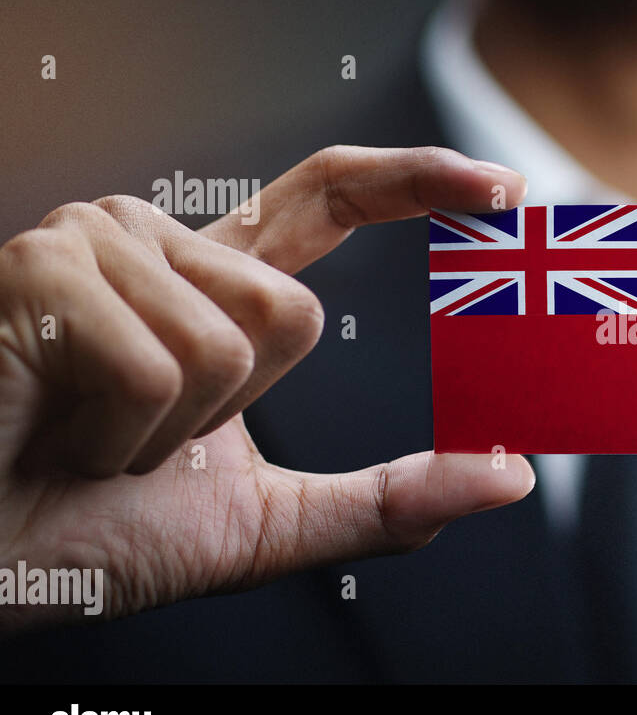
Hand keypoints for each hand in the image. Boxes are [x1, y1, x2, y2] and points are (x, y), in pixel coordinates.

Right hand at [0, 146, 533, 633]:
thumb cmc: (89, 532)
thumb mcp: (267, 523)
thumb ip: (387, 500)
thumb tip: (511, 475)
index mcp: (210, 284)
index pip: (329, 198)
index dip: (416, 181)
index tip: (500, 189)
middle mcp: (156, 243)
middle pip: (295, 311)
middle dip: (232, 415)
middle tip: (137, 441)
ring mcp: (94, 244)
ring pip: (234, 340)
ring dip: (169, 434)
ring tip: (88, 437)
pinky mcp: (42, 268)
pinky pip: (161, 365)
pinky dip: (121, 438)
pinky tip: (54, 431)